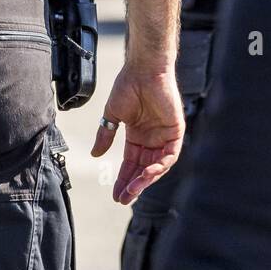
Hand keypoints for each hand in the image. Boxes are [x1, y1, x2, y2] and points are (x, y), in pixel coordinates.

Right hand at [92, 66, 184, 204]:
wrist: (143, 70)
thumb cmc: (127, 87)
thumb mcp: (112, 116)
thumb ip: (105, 136)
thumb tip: (95, 155)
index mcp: (137, 136)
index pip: (131, 164)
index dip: (123, 179)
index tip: (115, 195)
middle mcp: (151, 138)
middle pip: (143, 169)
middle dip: (134, 185)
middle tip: (123, 199)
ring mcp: (164, 136)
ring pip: (157, 166)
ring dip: (146, 179)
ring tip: (133, 190)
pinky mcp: (175, 131)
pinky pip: (171, 155)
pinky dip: (161, 165)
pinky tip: (149, 173)